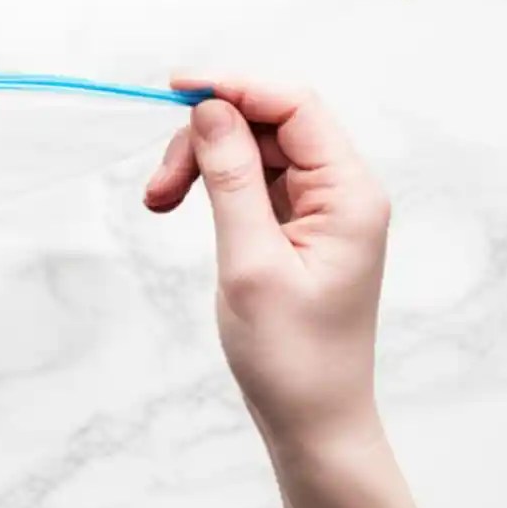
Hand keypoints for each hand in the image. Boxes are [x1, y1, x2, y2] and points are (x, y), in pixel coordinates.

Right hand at [144, 79, 390, 447]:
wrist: (312, 421)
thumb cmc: (291, 356)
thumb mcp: (250, 262)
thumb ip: (230, 178)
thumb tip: (208, 110)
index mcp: (349, 193)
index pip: (294, 106)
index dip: (235, 86)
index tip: (174, 87)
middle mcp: (341, 191)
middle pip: (267, 124)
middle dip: (205, 138)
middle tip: (157, 187)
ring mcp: (318, 209)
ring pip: (252, 150)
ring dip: (200, 163)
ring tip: (157, 202)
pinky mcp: (295, 227)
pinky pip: (249, 180)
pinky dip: (210, 185)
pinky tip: (178, 204)